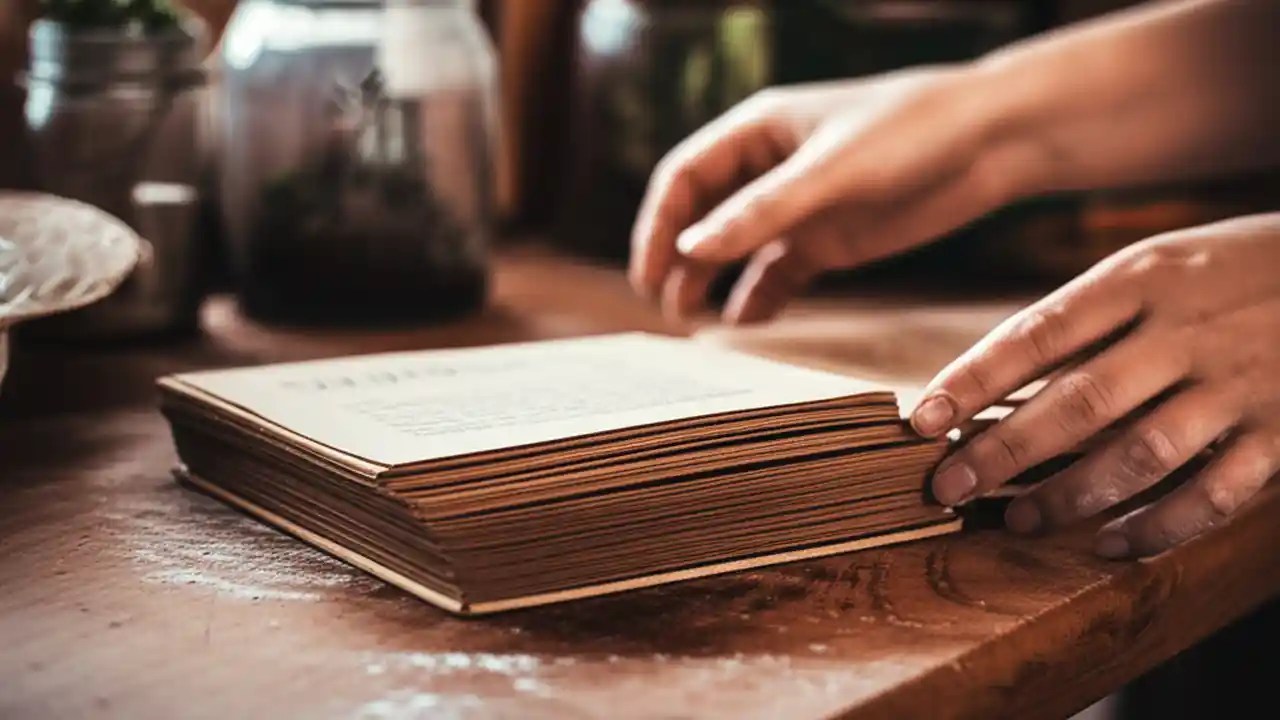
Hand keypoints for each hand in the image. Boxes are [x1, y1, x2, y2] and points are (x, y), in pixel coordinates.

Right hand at [629, 65, 1039, 323]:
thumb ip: (759, 213)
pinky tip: (746, 322)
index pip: (684, 177)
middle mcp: (770, 169)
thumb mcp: (830, 174)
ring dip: (712, 282)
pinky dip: (758, 296)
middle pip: (702, 217)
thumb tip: (688, 249)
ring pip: (736, 249)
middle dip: (679, 260)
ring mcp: (800, 206)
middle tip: (667, 307)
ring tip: (695, 323)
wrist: (990, 141)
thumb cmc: (910, 133)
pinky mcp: (830, 237)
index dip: (658, 225)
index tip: (651, 274)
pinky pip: (778, 271)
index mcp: (758, 131)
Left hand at [911, 214, 1279, 557]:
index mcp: (1142, 279)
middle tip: (946, 487)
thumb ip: (1086, 319)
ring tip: (1015, 520)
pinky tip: (1108, 544)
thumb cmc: (1229, 271)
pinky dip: (1157, 527)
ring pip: (1141, 455)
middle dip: (1004, 452)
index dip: (974, 379)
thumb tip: (990, 381)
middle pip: (1080, 402)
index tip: (921, 420)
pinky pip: (1214, 495)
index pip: (1038, 333)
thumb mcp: (1158, 264)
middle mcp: (1185, 331)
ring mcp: (1238, 384)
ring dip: (1069, 496)